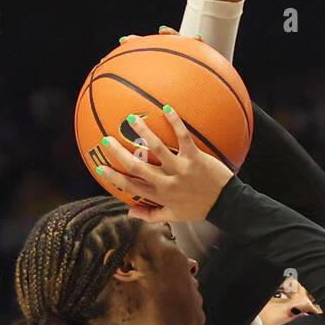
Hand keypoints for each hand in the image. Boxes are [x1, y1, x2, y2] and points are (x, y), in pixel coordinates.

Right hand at [97, 105, 233, 222]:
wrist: (226, 204)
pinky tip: (166, 108)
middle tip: (107, 138)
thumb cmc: (198, 208)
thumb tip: (129, 211)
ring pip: (158, 149)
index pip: (131, 187)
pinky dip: (175, 121)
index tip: (99, 166)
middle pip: (138, 167)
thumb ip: (150, 215)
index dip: (113, 178)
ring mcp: (181, 169)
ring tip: (132, 119)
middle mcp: (167, 182)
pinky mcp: (195, 158)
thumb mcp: (173, 216)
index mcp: (159, 195)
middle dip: (120, 153)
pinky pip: (183, 137)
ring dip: (143, 132)